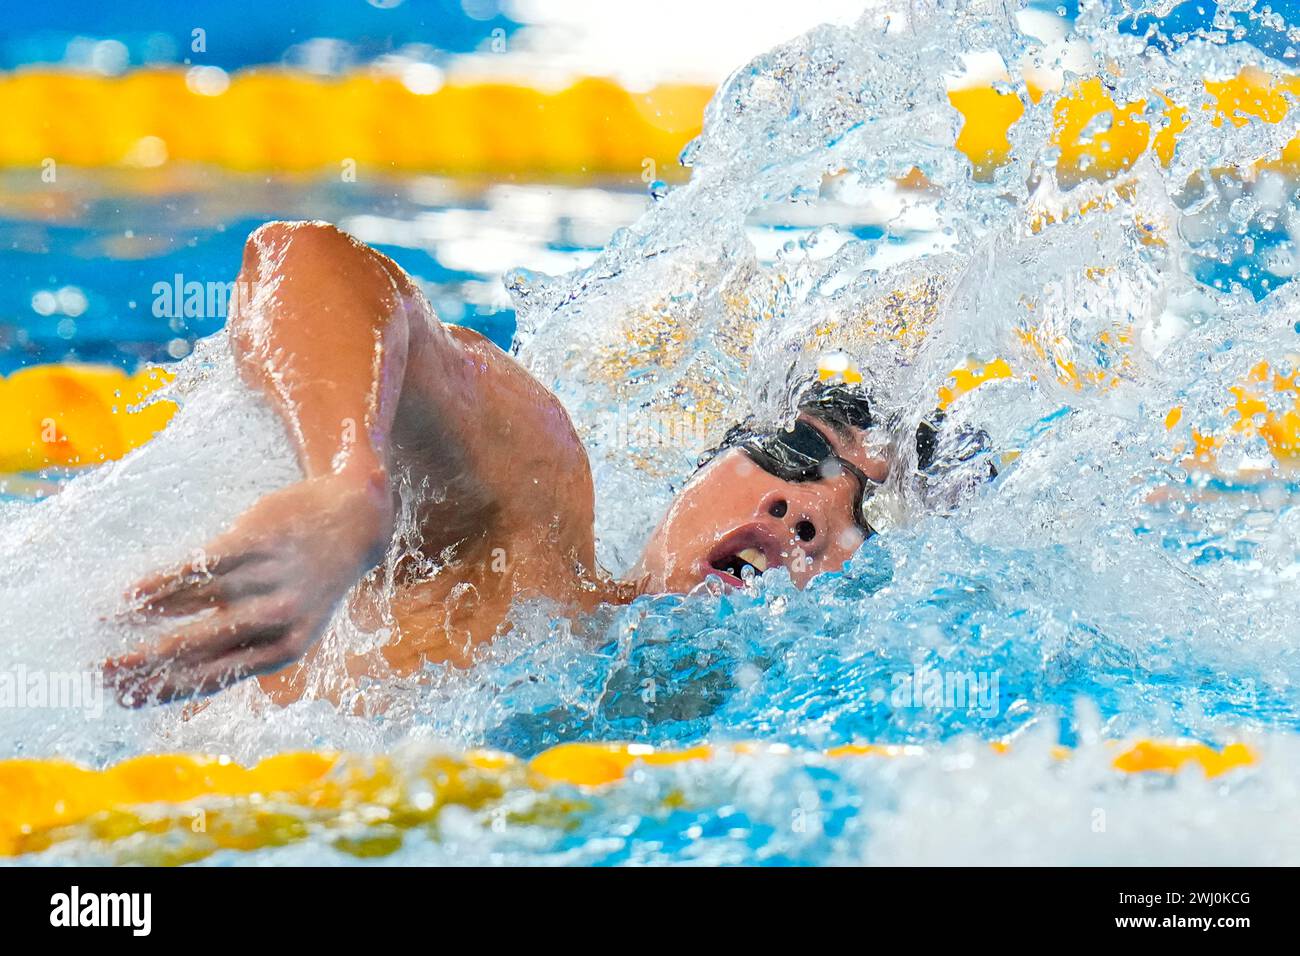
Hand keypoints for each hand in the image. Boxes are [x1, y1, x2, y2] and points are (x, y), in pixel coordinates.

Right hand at [104, 469, 392, 706]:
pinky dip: (165, 580)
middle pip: (197, 647)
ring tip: (102, 624)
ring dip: (141, 616)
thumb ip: (242, 645)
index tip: (122, 699)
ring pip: (193, 602)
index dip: (164, 690)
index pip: (214, 677)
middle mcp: (278, 617)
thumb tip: (174, 670)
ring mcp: (269, 578)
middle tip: (99, 675)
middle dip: (143, 664)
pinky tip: (132, 593)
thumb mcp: (291, 622)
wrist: (356, 522)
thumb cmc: (310, 581)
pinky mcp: (260, 541)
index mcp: (284, 648)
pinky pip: (203, 564)